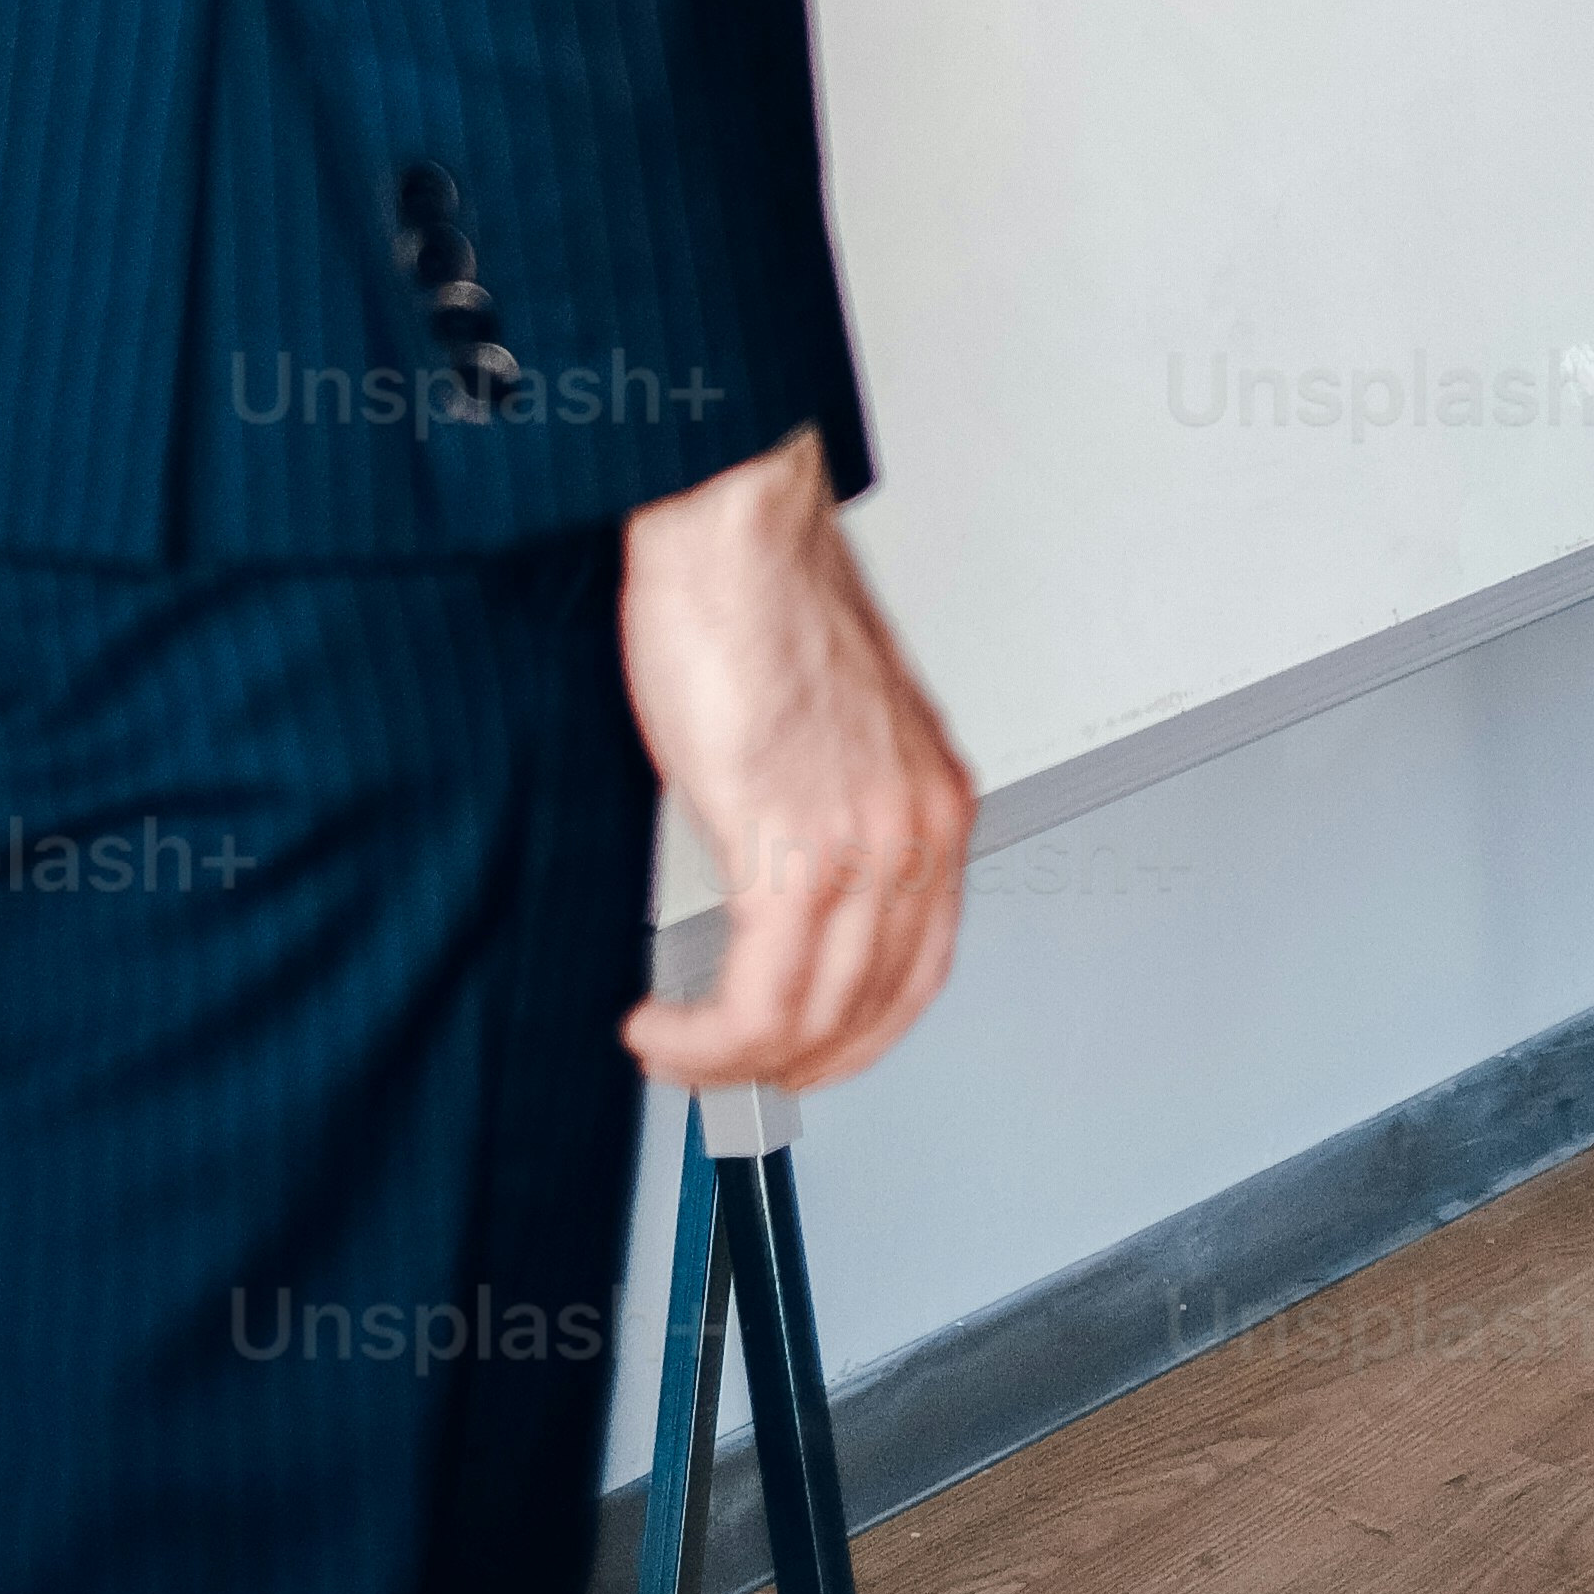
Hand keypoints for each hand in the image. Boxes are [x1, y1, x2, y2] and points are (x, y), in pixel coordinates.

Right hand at [616, 425, 975, 1089]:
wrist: (732, 521)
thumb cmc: (760, 597)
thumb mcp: (820, 728)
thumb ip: (820, 812)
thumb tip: (774, 890)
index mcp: (932, 799)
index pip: (917, 967)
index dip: (850, 1029)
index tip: (793, 1043)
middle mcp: (919, 826)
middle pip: (875, 1010)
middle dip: (796, 1064)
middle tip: (727, 1072)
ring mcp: (865, 841)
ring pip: (816, 1020)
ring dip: (737, 1063)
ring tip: (678, 1050)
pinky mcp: (794, 847)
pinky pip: (760, 1002)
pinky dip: (705, 1041)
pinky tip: (661, 1030)